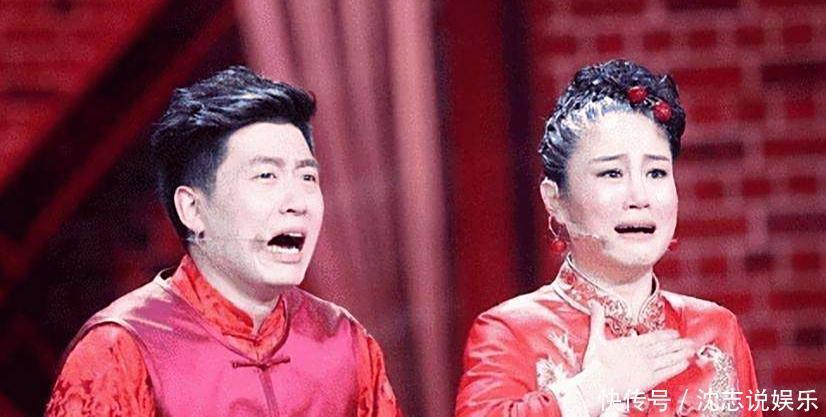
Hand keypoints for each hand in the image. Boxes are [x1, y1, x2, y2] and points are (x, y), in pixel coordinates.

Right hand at [577, 302, 694, 414]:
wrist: (598, 384)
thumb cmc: (595, 365)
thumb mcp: (596, 339)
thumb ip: (598, 320)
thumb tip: (594, 302)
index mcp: (630, 343)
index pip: (652, 337)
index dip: (665, 335)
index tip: (675, 333)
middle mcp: (642, 353)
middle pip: (664, 347)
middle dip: (678, 343)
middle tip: (690, 341)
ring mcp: (647, 366)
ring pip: (668, 358)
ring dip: (681, 353)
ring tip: (691, 350)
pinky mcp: (650, 380)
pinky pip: (667, 372)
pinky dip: (677, 367)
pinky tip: (685, 363)